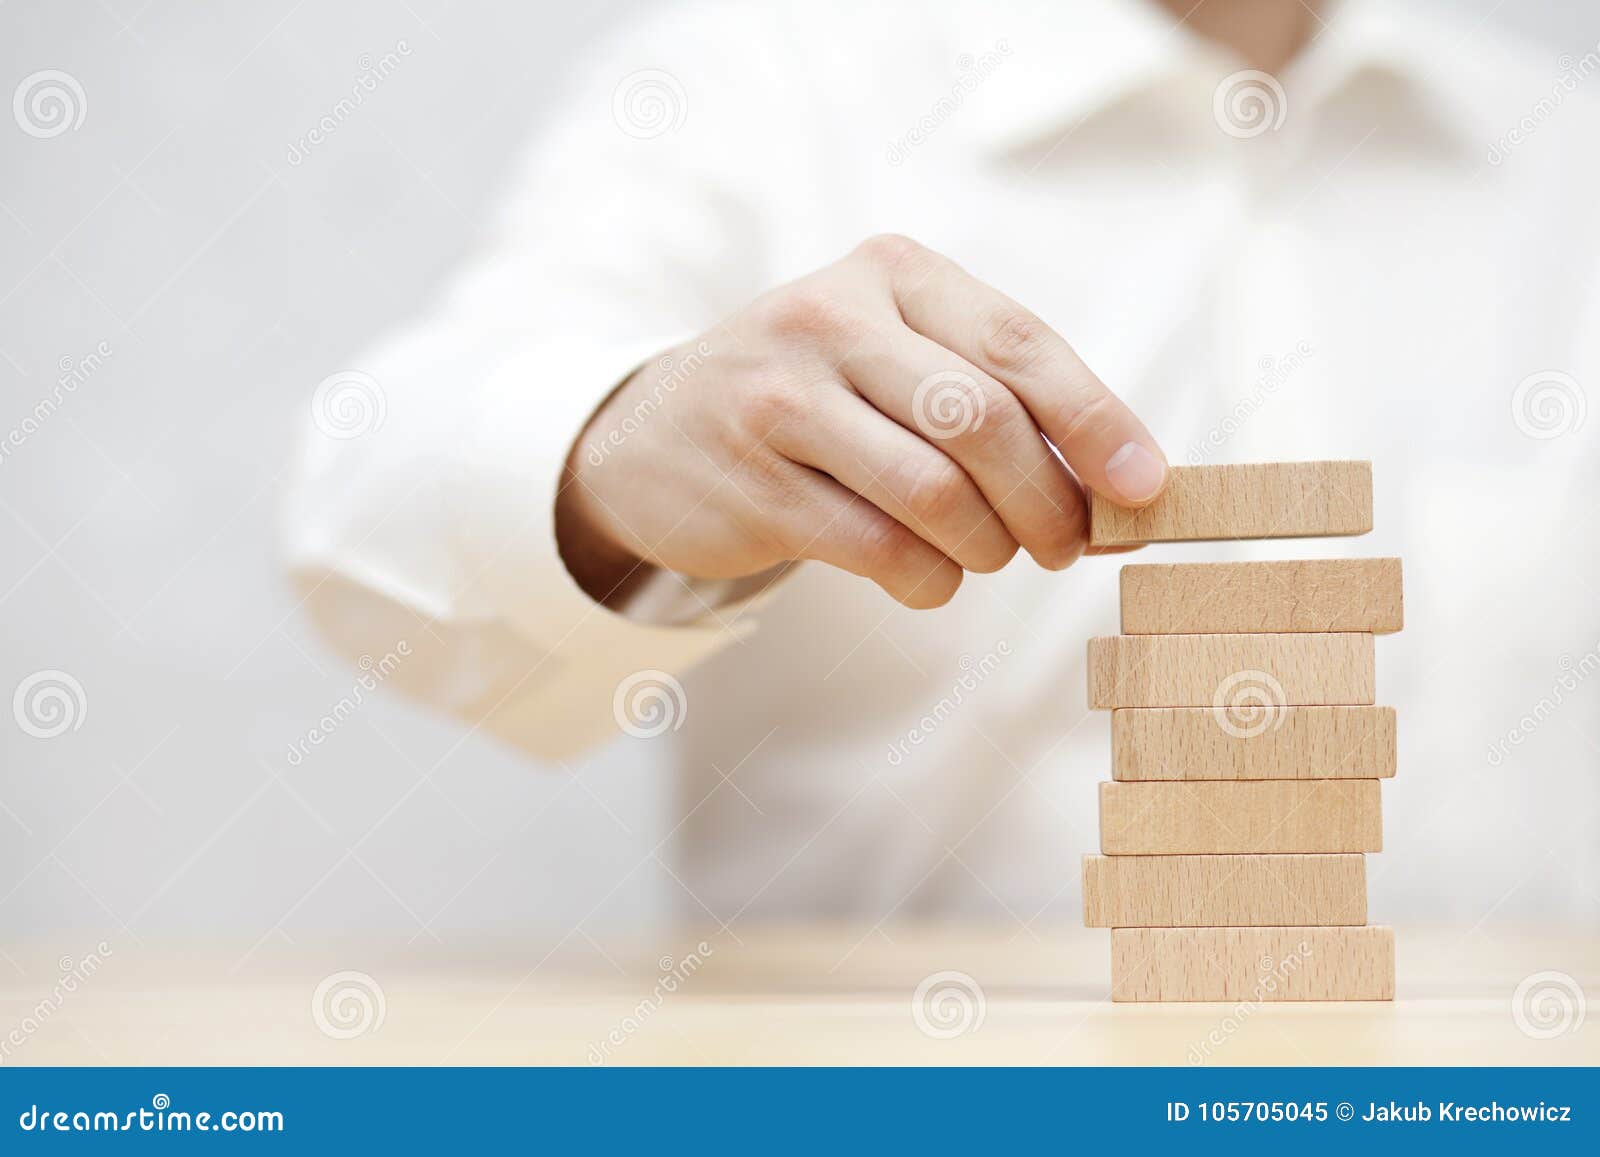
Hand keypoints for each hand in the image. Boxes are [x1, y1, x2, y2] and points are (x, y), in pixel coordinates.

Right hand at [556, 234, 1166, 608]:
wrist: (656, 434)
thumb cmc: (814, 396)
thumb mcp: (893, 354)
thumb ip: (993, 394)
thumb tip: (1121, 482)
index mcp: (891, 272)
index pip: (1019, 345)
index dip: (1095, 422)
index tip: (1144, 489)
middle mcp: (830, 318)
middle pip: (982, 422)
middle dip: (1047, 502)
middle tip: (1064, 546)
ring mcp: (779, 399)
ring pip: (933, 494)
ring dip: (986, 548)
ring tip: (987, 557)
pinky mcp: (751, 484)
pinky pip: (878, 549)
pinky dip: (927, 581)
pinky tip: (926, 577)